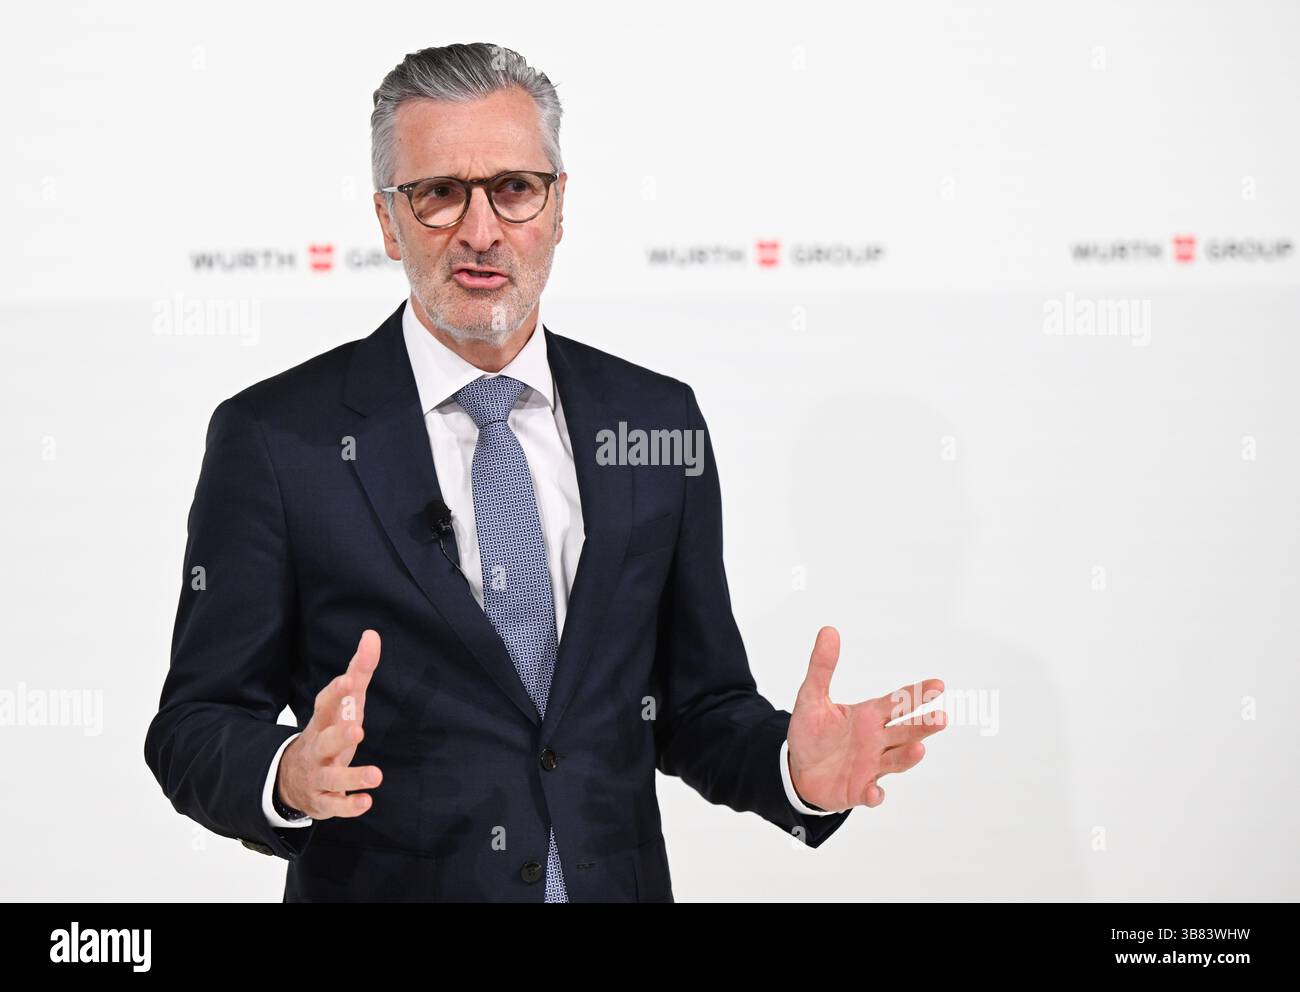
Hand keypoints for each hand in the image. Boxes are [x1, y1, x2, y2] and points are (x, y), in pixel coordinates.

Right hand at [277, 629, 383, 818]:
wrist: (292, 777)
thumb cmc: (328, 731)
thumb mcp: (343, 703)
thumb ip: (359, 671)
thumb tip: (372, 635)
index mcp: (323, 721)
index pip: (326, 703)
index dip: (337, 692)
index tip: (351, 679)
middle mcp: (318, 747)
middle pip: (325, 740)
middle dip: (339, 735)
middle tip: (357, 729)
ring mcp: (319, 774)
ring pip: (332, 777)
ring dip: (352, 776)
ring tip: (376, 774)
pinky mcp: (324, 800)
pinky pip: (335, 805)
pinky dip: (349, 805)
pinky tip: (367, 802)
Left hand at [787, 626, 945, 810]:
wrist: (799, 770)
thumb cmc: (812, 732)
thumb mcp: (811, 697)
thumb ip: (821, 667)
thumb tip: (828, 630)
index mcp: (869, 716)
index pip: (898, 702)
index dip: (917, 693)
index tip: (938, 684)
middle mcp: (877, 740)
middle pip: (905, 732)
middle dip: (923, 726)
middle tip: (942, 718)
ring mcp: (872, 766)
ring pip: (896, 761)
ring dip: (908, 756)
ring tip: (919, 749)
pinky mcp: (859, 790)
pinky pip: (871, 793)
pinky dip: (874, 794)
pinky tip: (874, 791)